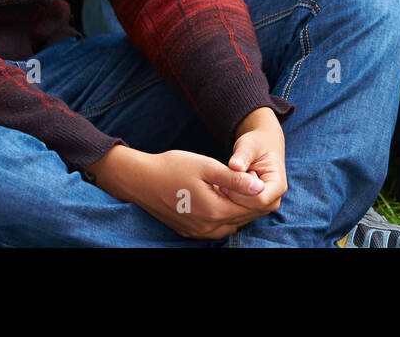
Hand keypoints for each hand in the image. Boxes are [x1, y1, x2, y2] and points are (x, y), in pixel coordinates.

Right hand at [87, 144, 267, 238]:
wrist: (140, 180)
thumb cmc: (172, 168)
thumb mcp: (206, 166)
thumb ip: (234, 178)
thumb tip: (259, 186)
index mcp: (215, 210)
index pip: (250, 207)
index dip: (258, 191)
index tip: (256, 173)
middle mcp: (208, 227)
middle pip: (242, 218)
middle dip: (250, 202)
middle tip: (250, 180)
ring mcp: (198, 232)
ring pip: (230, 226)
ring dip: (237, 210)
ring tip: (236, 189)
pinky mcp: (189, 232)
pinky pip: (216, 229)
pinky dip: (224, 217)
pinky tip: (221, 200)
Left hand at [221, 107, 286, 217]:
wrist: (261, 147)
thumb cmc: (256, 145)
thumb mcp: (249, 146)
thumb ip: (242, 156)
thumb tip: (234, 165)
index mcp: (278, 185)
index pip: (259, 200)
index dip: (239, 192)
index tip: (225, 180)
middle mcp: (274, 200)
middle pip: (250, 210)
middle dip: (232, 198)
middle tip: (220, 182)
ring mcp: (265, 207)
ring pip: (242, 214)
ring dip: (229, 201)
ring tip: (223, 184)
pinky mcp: (255, 210)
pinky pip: (238, 214)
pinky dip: (228, 204)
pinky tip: (223, 190)